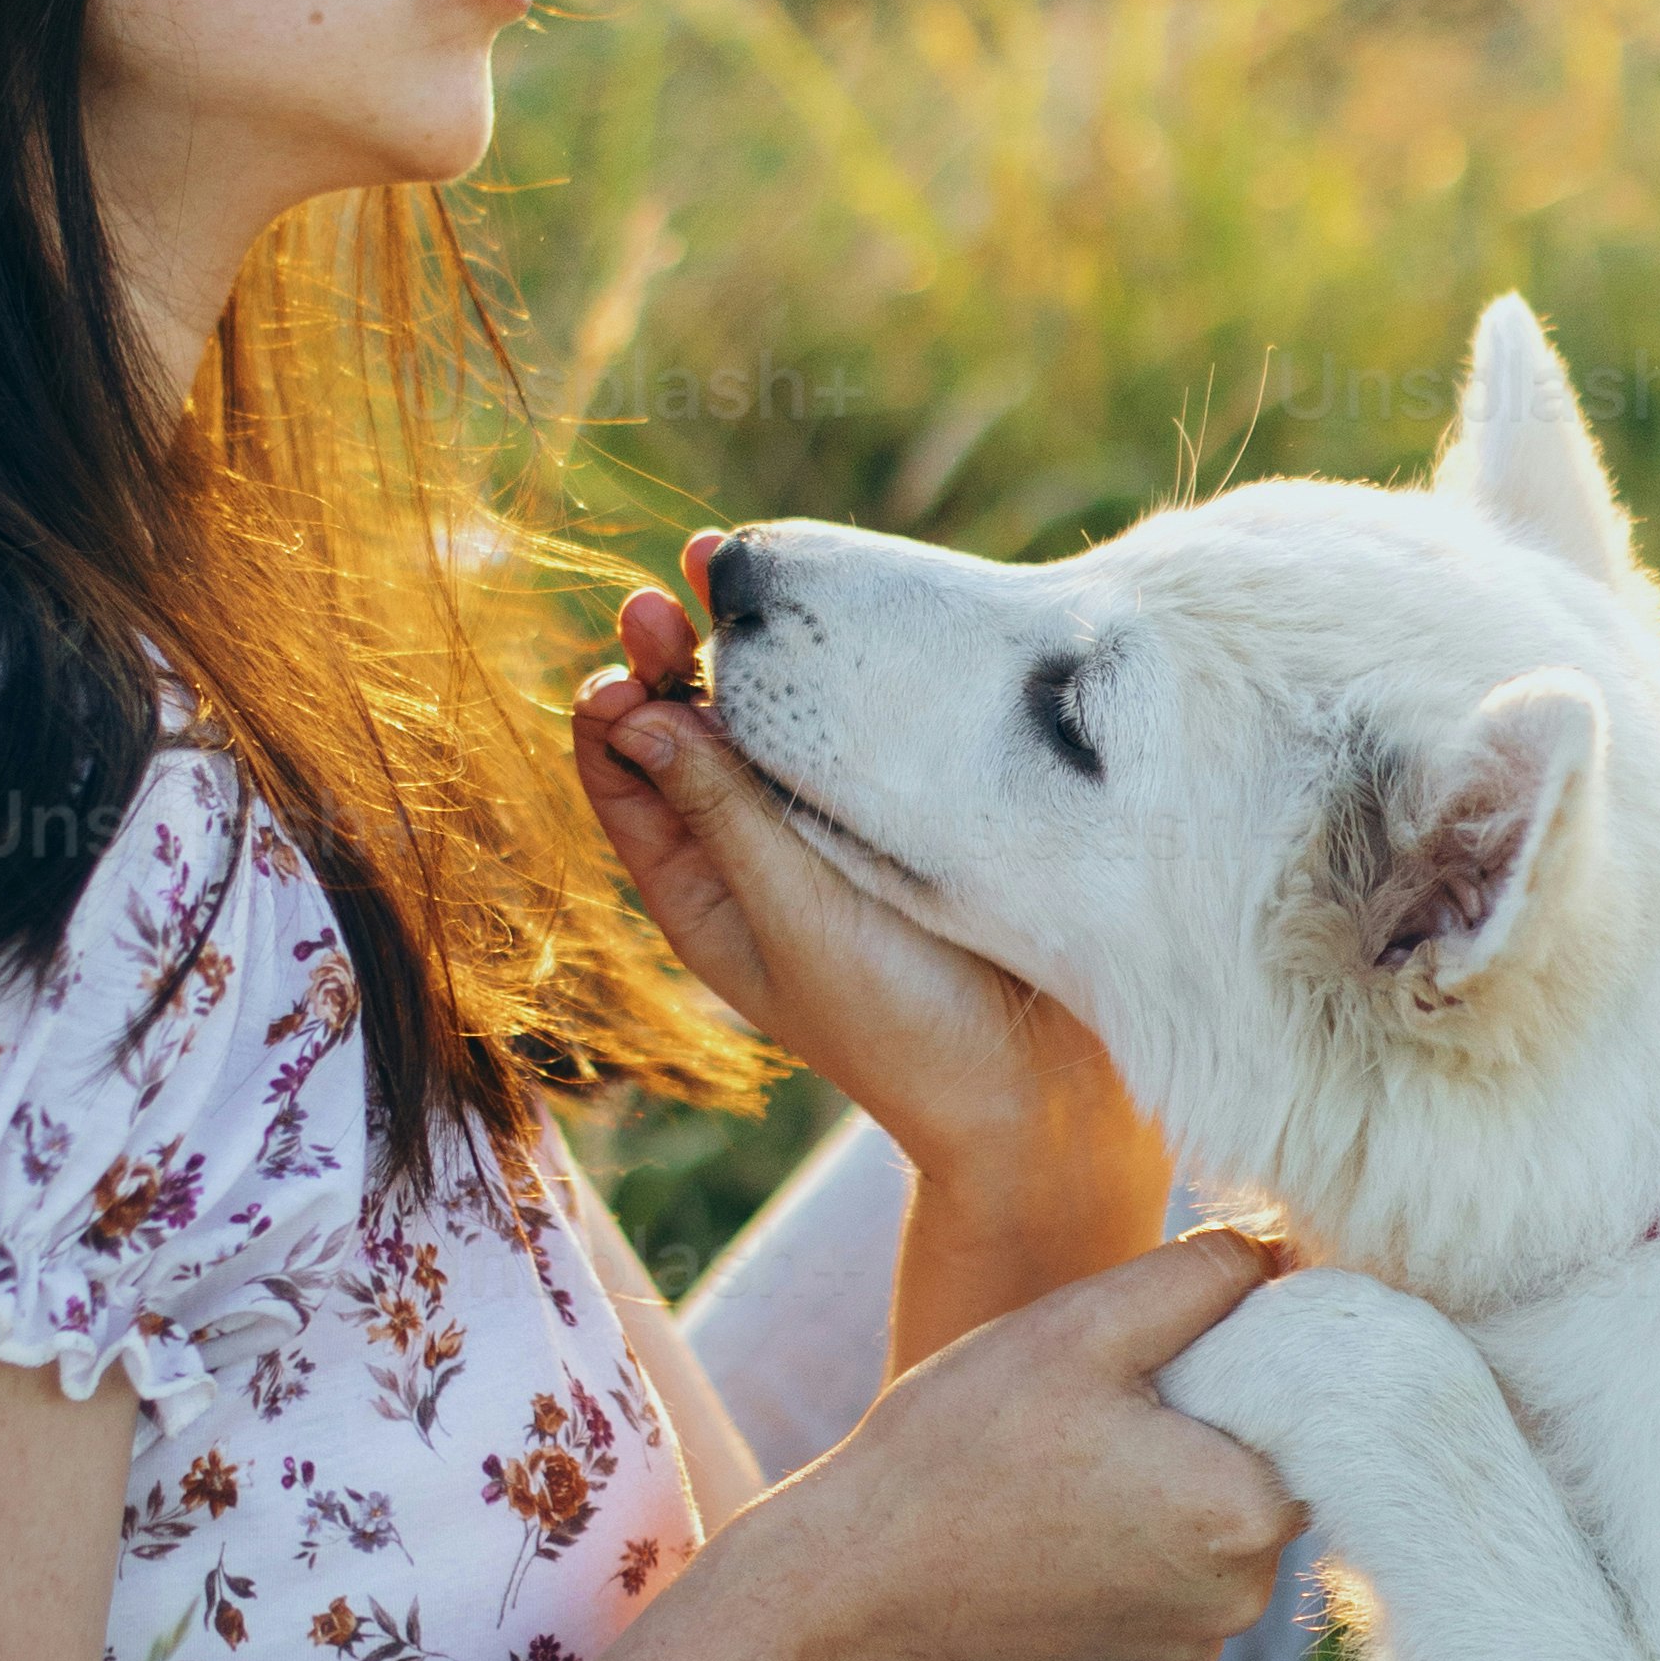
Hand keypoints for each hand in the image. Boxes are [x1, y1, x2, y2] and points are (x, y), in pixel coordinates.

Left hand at [573, 557, 1166, 1253]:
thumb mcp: (795, 917)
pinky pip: (858, 722)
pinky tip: (844, 618)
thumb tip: (635, 714)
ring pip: (775, 712)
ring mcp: (838, 821)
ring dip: (758, 647)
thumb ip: (724, 814)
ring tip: (740, 571)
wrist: (1043, 1088)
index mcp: (702, 887)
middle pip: (692, 725)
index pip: (624, 775)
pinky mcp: (912, 800)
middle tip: (680, 587)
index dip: (616, 706)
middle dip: (677, 653)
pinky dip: (839, 671)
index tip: (632, 657)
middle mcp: (759, 846)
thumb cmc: (904, 1024)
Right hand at [746, 1227, 1306, 1660]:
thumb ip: (1205, 1275)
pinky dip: (1149, 1533)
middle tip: (1110, 1391)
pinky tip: (1068, 1510)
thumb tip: (1286, 1252)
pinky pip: (1188, 1571)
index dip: (1254, 1351)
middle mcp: (1245, 1595)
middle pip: (1274, 1460)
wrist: (854, 1590)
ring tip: (1075, 1453)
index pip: (1315, 1400)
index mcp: (1246, 1511)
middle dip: (1216, 1413)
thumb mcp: (1082, 1327)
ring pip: (1230, 1515)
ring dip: (1181, 1473)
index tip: (1172, 1342)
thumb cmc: (958, 1450)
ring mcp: (1201, 1640)